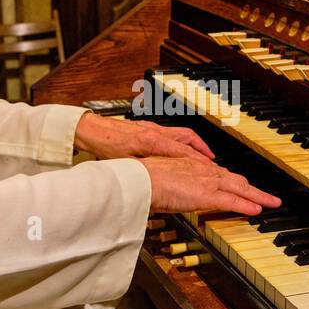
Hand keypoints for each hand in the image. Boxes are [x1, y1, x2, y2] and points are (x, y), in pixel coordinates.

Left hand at [74, 112, 214, 162]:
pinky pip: (175, 133)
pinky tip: (186, 149)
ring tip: (207, 156)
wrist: (94, 129)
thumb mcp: (125, 163)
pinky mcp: (150, 128)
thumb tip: (154, 180)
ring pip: (183, 134)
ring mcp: (155, 128)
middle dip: (203, 152)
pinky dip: (185, 141)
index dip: (197, 160)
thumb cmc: (106, 145)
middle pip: (188, 140)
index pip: (181, 151)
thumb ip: (142, 170)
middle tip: (214, 164)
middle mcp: (156, 131)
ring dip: (197, 145)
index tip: (210, 169)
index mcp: (151, 140)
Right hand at [137, 156, 280, 215]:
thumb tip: (172, 192)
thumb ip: (173, 185)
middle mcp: (205, 171)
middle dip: (254, 188)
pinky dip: (247, 206)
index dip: (235, 182)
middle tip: (267, 195)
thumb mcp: (163, 179)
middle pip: (236, 180)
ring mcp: (208, 183)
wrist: (142, 179)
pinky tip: (258, 211)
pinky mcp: (207, 195)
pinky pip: (233, 201)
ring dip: (259, 196)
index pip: (221, 174)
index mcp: (194, 167)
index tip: (244, 186)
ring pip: (241, 189)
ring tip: (272, 202)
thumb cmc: (146, 179)